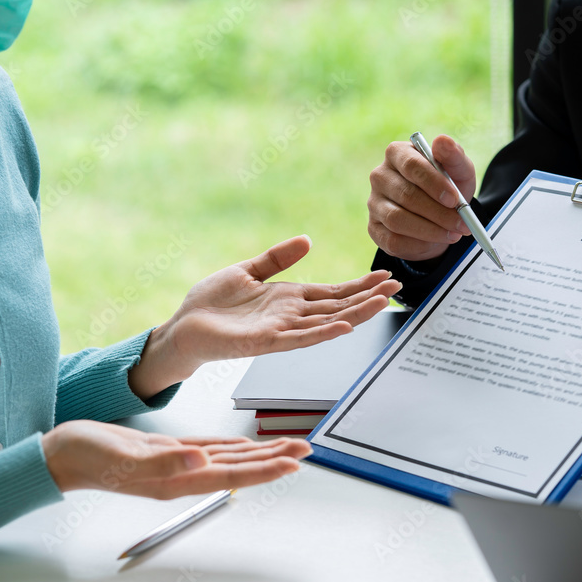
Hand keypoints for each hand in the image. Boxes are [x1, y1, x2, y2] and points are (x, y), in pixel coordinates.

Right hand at [42, 420, 311, 496]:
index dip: (266, 469)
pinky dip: (234, 447)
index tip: (294, 462)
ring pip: (231, 458)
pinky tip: (248, 445)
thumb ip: (165, 461)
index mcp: (176, 479)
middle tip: (306, 449)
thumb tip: (201, 461)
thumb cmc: (87, 455)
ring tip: (289, 446)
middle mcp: (184, 474)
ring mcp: (178, 465)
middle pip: (241, 467)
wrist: (63, 453)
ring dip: (261, 453)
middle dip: (275, 459)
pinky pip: (211, 450)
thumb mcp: (124, 456)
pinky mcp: (170, 452)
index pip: (233, 474)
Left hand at [129, 235, 401, 398]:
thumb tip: (307, 240)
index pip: (333, 292)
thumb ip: (278, 258)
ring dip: (354, 314)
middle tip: (397, 288)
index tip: (385, 277)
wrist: (183, 326)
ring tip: (381, 303)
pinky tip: (343, 326)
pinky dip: (322, 333)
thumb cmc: (211, 303)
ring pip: (326, 322)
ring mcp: (280, 330)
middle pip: (337, 306)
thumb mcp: (248, 271)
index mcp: (289, 299)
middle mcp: (290, 316)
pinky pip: (299, 339)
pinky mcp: (265, 342)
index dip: (360, 285)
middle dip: (368, 297)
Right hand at [367, 135, 476, 260]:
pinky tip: (435, 242)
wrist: (438, 215)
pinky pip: (393, 240)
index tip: (455, 200)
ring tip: (453, 234)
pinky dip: (418, 245)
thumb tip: (442, 140)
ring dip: (430, 230)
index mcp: (397, 153)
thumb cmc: (447, 187)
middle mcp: (380, 176)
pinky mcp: (374, 228)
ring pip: (398, 220)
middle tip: (462, 224)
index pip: (412, 165)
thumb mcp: (458, 171)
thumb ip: (453, 156)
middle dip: (438, 213)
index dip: (434, 183)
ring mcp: (374, 203)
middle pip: (406, 195)